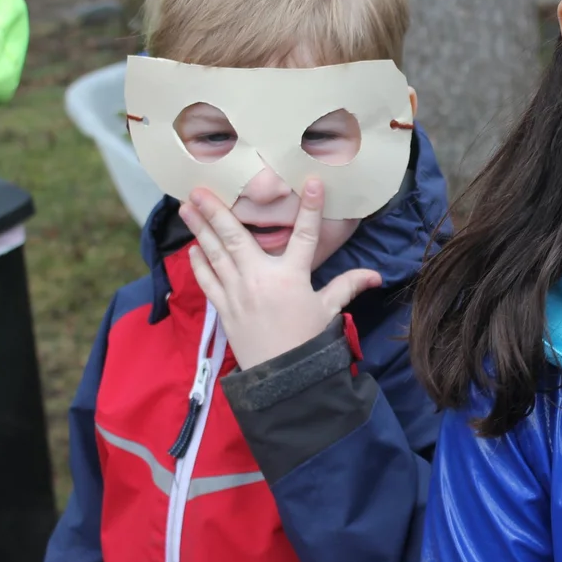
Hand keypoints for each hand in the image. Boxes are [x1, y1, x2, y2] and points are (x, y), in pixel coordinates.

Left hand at [178, 179, 380, 369]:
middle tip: (198, 189)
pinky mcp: (224, 308)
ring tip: (185, 207)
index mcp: (292, 276)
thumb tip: (376, 276)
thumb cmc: (307, 342)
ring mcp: (237, 292)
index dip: (311, 208)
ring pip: (215, 253)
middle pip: (236, 236)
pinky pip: (207, 280)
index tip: (311, 181)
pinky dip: (198, 263)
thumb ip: (348, 286)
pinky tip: (191, 247)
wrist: (283, 379)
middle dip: (216, 210)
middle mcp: (260, 278)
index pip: (305, 235)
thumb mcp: (329, 311)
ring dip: (199, 229)